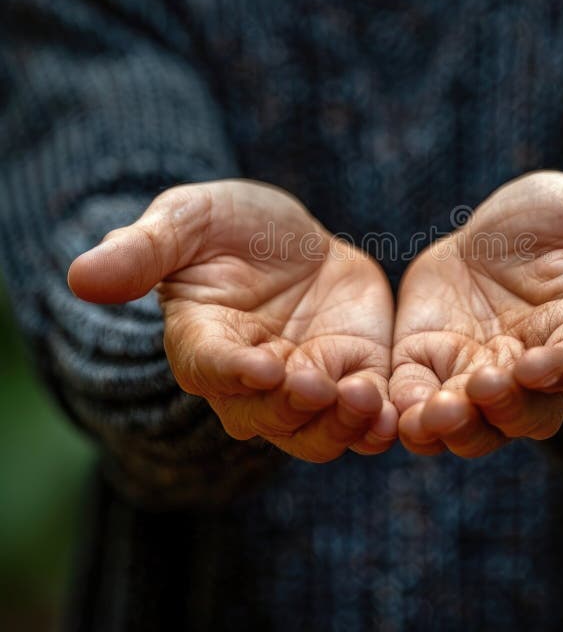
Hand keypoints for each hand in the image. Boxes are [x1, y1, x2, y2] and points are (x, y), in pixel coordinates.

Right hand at [68, 180, 396, 461]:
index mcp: (204, 342)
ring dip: (341, 424)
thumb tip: (79, 276)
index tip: (263, 365)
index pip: (211, 368)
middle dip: (293, 406)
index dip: (235, 372)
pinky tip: (396, 412)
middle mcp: (252, 378)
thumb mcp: (187, 220)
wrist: (289, 239)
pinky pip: (364, 415)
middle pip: (267, 414)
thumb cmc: (227, 226)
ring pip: (318, 430)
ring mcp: (305, 382)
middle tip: (319, 384)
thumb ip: (143, 249)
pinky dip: (378, 421)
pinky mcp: (352, 374)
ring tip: (365, 400)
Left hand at [390, 171, 562, 456]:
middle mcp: (531, 367)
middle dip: (503, 407)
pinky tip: (385, 408)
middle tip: (481, 390)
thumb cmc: (560, 219)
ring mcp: (478, 370)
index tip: (541, 363)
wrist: (500, 229)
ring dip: (450, 426)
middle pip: (524, 411)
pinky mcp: (429, 361)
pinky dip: (404, 410)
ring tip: (428, 418)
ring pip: (470, 421)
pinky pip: (417, 397)